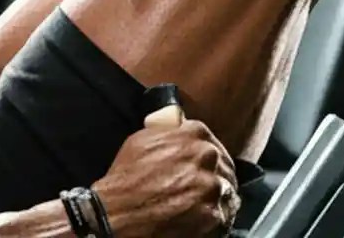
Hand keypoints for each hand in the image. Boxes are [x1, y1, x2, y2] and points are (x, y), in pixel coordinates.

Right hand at [92, 120, 239, 237]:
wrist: (116, 213)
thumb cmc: (126, 178)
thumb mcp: (143, 138)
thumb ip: (170, 129)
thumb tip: (180, 124)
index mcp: (195, 134)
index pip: (213, 144)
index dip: (207, 159)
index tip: (203, 168)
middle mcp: (208, 157)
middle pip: (224, 167)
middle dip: (215, 177)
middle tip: (202, 189)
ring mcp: (212, 187)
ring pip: (227, 191)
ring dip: (217, 198)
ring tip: (202, 206)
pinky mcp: (213, 216)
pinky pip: (225, 216)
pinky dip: (215, 220)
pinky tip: (201, 220)